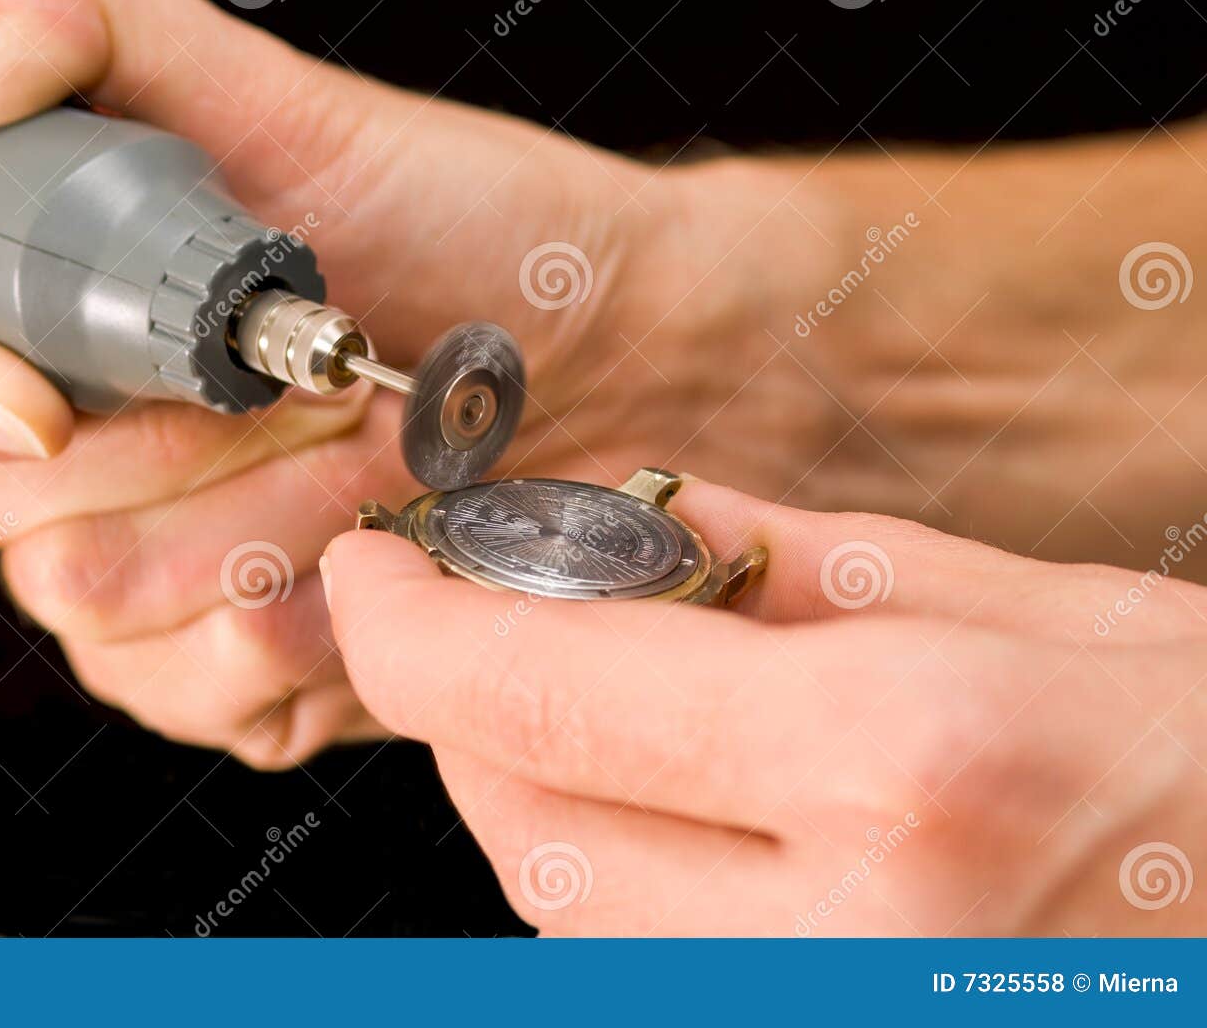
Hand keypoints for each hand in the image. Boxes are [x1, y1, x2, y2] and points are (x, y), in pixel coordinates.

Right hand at [0, 0, 762, 764]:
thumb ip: (61, 20)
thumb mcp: (258, 83)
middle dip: (139, 434)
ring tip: (348, 439)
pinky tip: (368, 539)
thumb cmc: (437, 217)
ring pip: (84, 602)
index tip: (39, 387)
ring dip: (246, 510)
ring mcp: (106, 573)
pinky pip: (195, 692)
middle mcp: (19, 453)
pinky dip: (307, 613)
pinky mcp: (203, 676)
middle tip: (278, 368)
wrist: (589, 349)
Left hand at [323, 477, 1206, 933]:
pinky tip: (671, 803)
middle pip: (527, 829)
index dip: (409, 630)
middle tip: (484, 621)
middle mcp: (852, 932)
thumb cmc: (1197, 740)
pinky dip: (612, 878)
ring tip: (597, 705)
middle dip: (468, 712)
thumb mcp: (1002, 597)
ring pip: (568, 920)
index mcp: (898, 761)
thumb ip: (771, 560)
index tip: (373, 572)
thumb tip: (600, 520)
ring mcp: (839, 1019)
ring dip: (536, 795)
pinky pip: (645, 971)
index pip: (540, 701)